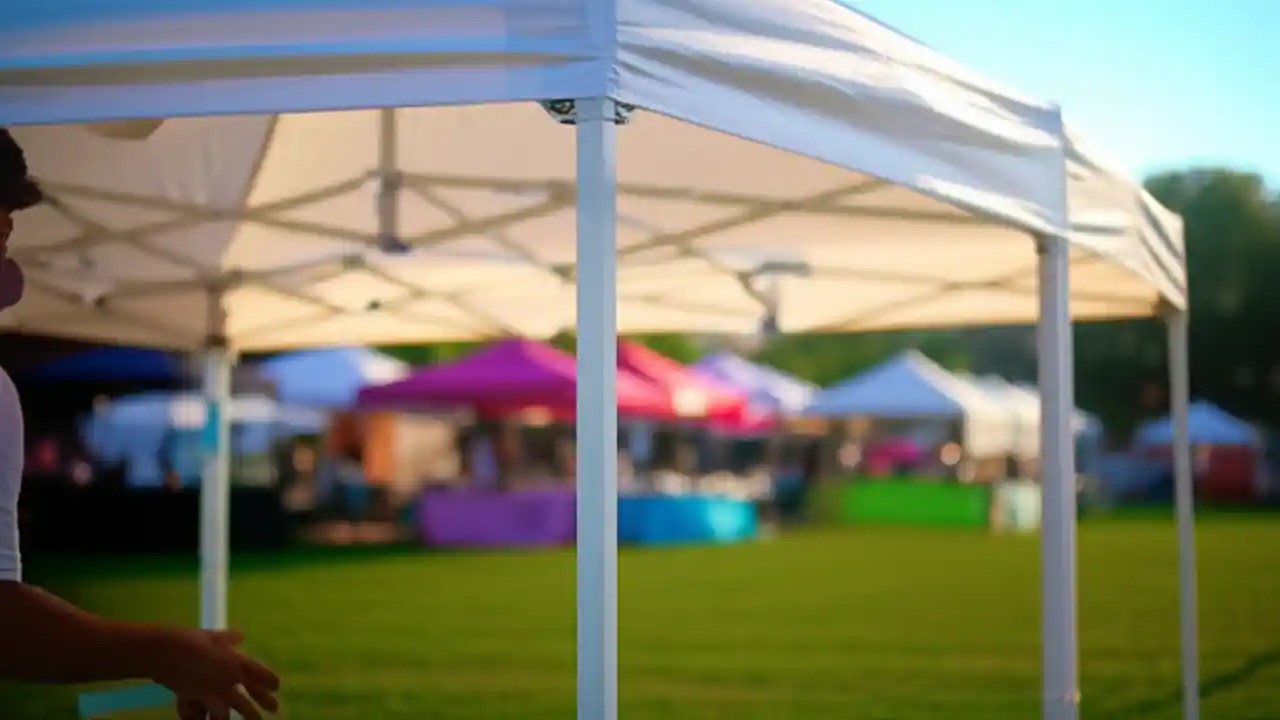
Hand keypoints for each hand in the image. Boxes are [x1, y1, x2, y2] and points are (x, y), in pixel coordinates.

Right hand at [151, 628, 279, 719]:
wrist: (167, 650)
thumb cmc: (191, 639)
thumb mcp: (214, 636)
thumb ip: (228, 638)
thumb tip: (240, 634)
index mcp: (239, 662)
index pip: (262, 675)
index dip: (271, 682)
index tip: (276, 687)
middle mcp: (231, 680)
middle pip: (251, 701)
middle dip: (261, 708)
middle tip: (273, 710)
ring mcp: (215, 693)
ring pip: (231, 716)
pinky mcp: (199, 701)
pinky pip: (203, 717)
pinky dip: (202, 718)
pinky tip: (205, 719)